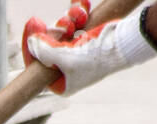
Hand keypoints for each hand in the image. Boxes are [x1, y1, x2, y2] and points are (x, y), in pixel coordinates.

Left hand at [23, 1, 156, 94]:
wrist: (126, 41)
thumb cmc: (97, 55)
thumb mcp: (65, 57)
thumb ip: (44, 51)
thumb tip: (31, 43)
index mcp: (61, 82)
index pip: (36, 64)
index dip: (32, 43)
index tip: (33, 23)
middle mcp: (66, 69)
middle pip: (47, 45)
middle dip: (56, 29)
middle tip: (63, 21)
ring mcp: (76, 52)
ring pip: (61, 31)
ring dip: (69, 19)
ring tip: (80, 17)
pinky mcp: (85, 37)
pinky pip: (74, 22)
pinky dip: (78, 12)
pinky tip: (84, 5)